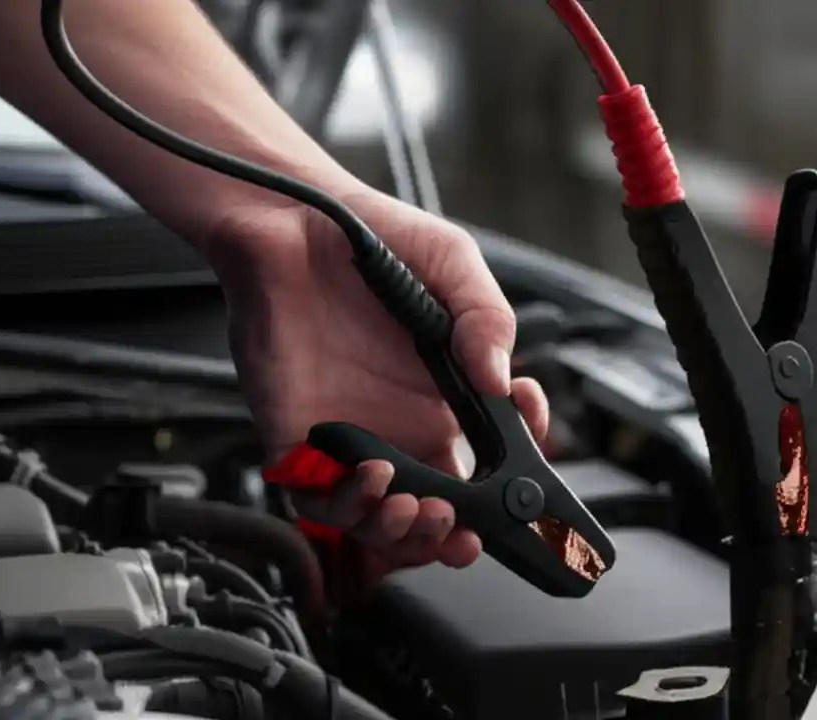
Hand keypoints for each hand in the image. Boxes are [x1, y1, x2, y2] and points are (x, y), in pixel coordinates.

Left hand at [204, 183, 548, 574]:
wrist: (293, 218)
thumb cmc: (374, 237)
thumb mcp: (453, 264)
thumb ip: (488, 318)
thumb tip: (501, 381)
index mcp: (446, 398)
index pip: (487, 468)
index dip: (509, 486)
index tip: (523, 475)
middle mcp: (399, 426)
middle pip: (434, 514)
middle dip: (452, 538)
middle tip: (463, 529)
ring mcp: (350, 436)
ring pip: (377, 520)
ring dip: (403, 534)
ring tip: (418, 510)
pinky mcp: (295, 437)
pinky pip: (317, 498)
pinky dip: (346, 506)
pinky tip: (370, 477)